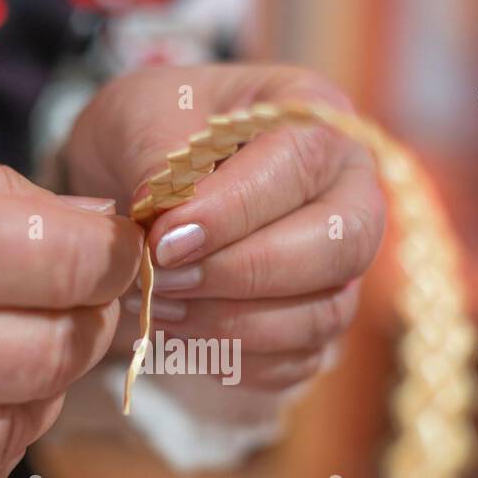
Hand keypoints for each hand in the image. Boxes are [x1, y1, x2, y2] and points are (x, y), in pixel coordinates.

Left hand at [63, 64, 384, 392]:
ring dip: (233, 322)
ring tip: (159, 304)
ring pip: (323, 313)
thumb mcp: (136, 114)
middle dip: (245, 272)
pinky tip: (177, 332)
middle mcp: (349, 192)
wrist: (128, 180)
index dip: (236, 209)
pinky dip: (233, 358)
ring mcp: (339, 267)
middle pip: (341, 245)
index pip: (303, 162)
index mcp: (316, 116)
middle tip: (163, 278)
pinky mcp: (313, 325)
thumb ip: (155, 155)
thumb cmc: (147, 132)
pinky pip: (295, 362)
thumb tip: (169, 216)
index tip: (165, 239)